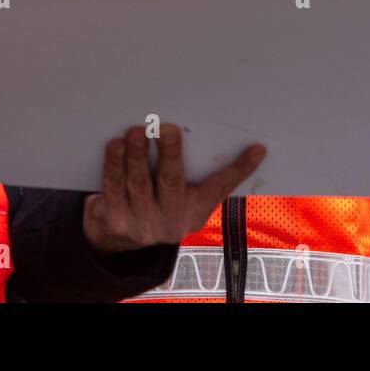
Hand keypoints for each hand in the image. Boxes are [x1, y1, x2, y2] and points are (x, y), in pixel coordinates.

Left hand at [82, 123, 265, 254]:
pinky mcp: (114, 221)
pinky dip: (113, 165)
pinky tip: (114, 145)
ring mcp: (140, 223)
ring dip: (136, 155)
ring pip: (138, 184)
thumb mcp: (190, 199)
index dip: (240, 169)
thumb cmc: (162, 205)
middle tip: (166, 127)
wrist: (121, 243)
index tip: (257, 148)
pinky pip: (112, 189)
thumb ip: (214, 177)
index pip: (219, 188)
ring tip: (136, 131)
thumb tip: (257, 148)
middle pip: (171, 182)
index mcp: (193, 212)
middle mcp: (169, 221)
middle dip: (170, 153)